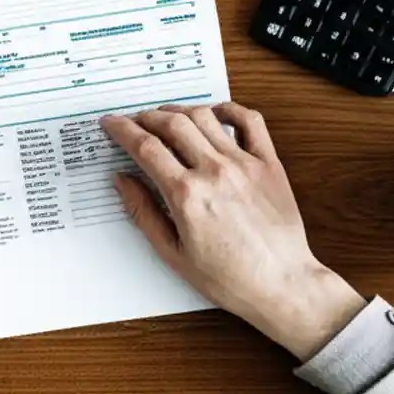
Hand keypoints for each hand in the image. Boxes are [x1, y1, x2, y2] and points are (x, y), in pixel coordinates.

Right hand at [101, 103, 365, 359]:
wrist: (282, 284)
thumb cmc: (229, 278)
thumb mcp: (173, 253)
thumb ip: (143, 212)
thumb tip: (122, 180)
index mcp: (187, 195)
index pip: (145, 147)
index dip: (122, 129)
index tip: (111, 123)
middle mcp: (214, 171)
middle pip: (171, 124)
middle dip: (146, 117)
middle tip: (135, 121)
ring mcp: (244, 164)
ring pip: (205, 117)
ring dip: (180, 110)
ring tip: (167, 117)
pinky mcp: (269, 164)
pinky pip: (250, 121)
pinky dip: (229, 109)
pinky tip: (215, 113)